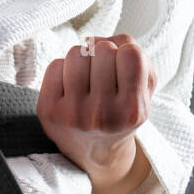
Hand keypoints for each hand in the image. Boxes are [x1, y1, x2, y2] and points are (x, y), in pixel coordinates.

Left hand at [36, 34, 157, 193]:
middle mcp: (102, 115)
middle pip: (103, 49)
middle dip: (104, 56)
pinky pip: (54, 65)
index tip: (125, 70)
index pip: (131, 53)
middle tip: (104, 77)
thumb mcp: (145, 89)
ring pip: (76, 52)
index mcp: (132, 111)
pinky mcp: (47, 111)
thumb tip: (94, 39)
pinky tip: (70, 88)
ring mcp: (72, 114)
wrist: (96, 154)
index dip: (127, 54)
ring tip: (87, 80)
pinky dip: (63, 70)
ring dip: (83, 60)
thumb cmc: (122, 111)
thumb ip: (137, 54)